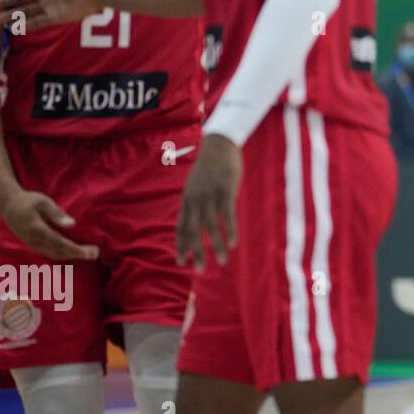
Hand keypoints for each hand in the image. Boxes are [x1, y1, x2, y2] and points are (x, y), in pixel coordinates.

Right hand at [0, 189, 97, 261]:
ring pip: (55, 255)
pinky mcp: (33, 245)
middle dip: (78, 254)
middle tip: (95, 253)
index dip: (76, 250)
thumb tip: (72, 224)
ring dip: (72, 256)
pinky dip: (64, 255)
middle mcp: (35, 241)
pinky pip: (50, 254)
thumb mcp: (43, 202)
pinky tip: (75, 253)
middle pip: (59, 252)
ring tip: (90, 254)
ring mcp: (33, 244)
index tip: (90, 251)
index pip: (60, 243)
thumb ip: (56, 213)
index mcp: (38, 230)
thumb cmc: (28, 201)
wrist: (9, 206)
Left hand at [175, 133, 240, 270]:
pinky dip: (230, 231)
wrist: (219, 143)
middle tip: (199, 270)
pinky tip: (233, 244)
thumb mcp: (197, 183)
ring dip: (216, 246)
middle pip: (192, 231)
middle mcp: (195, 200)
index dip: (180, 245)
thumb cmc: (210, 165)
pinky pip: (227, 215)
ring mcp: (210, 196)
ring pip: (210, 227)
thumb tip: (197, 216)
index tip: (181, 262)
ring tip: (223, 262)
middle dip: (195, 252)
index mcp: (187, 199)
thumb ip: (196, 200)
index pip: (180, 227)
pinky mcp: (225, 191)